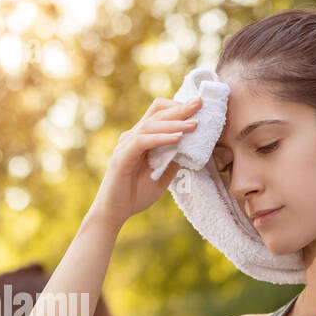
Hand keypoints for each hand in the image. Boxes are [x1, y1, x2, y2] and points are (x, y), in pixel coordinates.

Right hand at [92, 96, 201, 226]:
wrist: (115, 212)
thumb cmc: (136, 194)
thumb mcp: (163, 175)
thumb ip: (174, 160)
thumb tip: (192, 148)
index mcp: (141, 138)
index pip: (159, 113)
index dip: (178, 107)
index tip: (198, 106)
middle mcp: (132, 136)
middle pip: (157, 113)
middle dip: (180, 108)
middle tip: (200, 104)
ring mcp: (126, 145)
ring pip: (151, 124)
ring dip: (175, 123)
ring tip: (194, 124)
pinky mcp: (122, 157)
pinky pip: (143, 141)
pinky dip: (161, 139)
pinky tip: (177, 139)